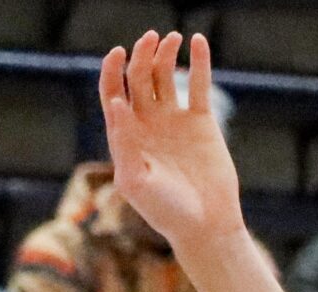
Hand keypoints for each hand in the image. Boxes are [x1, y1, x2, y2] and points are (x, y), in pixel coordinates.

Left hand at [100, 32, 244, 253]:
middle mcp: (147, 123)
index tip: (119, 53)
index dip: (112, 70)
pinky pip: (198, 84)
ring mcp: (174, 119)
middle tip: (150, 39)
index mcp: (126, 135)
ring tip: (172, 39)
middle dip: (141, 55)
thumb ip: (124, 144)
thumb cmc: (165, 211)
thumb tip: (117, 103)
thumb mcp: (137, 181)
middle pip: (139, 77)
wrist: (205, 225)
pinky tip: (197, 41)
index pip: (113, 92)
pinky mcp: (201, 121)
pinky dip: (198, 62)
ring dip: (165, 53)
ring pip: (165, 75)